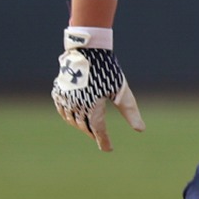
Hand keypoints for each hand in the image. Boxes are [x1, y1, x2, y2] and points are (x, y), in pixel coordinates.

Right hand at [52, 26, 143, 149]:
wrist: (87, 49)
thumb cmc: (108, 69)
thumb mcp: (121, 91)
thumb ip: (130, 112)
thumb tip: (140, 130)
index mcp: (92, 106)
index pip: (98, 131)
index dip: (104, 141)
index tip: (109, 149)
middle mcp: (75, 105)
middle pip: (85, 126)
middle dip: (93, 133)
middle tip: (101, 138)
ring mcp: (64, 98)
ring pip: (71, 120)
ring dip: (81, 126)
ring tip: (90, 128)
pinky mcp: (58, 91)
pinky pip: (62, 110)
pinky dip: (68, 116)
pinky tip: (74, 116)